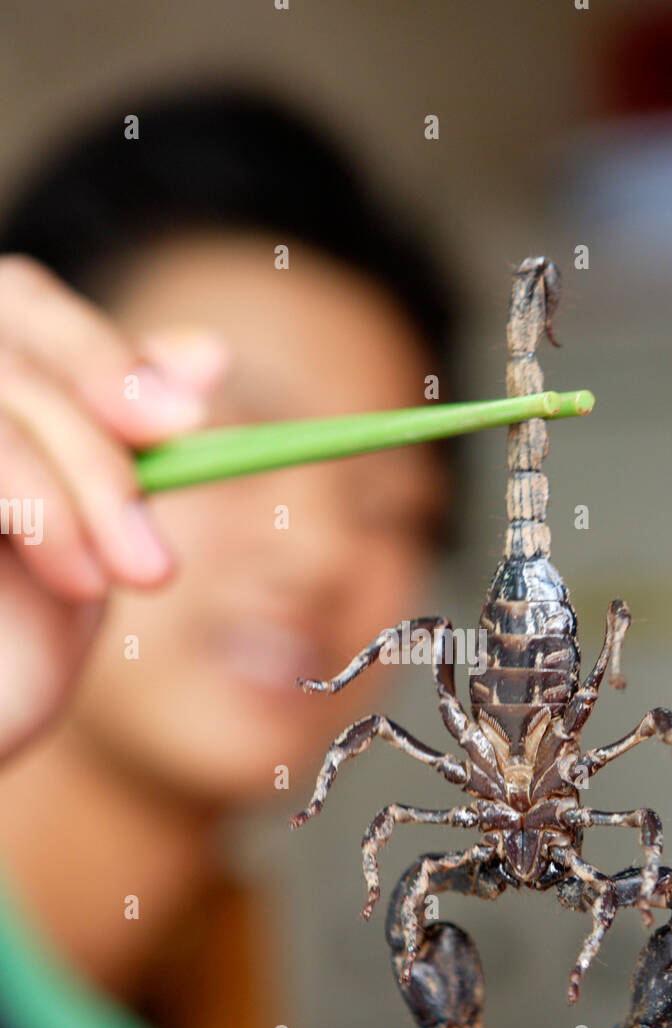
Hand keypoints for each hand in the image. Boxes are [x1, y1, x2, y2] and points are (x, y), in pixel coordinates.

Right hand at [0, 255, 226, 761]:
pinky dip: (26, 508)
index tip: (183, 423)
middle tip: (154, 552)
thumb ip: (126, 439)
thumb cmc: (11, 633)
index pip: (24, 303)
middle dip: (97, 455)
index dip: (102, 355)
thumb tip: (205, 351)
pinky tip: (68, 582)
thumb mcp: (87, 525)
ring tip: (107, 582)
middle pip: (6, 358)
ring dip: (60, 498)